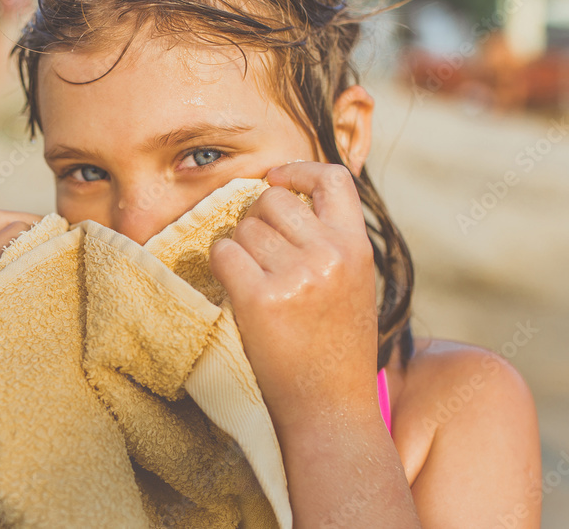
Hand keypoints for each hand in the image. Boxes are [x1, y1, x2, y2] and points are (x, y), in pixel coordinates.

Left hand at [208, 161, 379, 432]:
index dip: (298, 171)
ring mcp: (296, 276)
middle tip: (258, 253)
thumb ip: (329, 241)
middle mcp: (330, 254)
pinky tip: (235, 286)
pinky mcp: (260, 298)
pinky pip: (223, 252)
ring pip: (243, 227)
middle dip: (255, 219)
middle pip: (273, 201)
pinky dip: (221, 264)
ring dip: (238, 246)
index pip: (332, 178)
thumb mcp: (352, 284)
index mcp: (357, 247)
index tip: (276, 179)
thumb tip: (280, 194)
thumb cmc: (336, 348)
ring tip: (254, 279)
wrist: (330, 408)